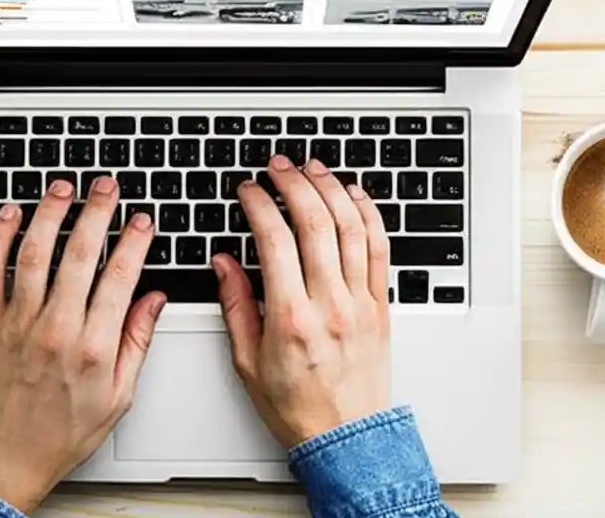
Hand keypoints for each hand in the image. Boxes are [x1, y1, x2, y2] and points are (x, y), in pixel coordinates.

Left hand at [0, 177, 165, 512]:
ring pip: (35, 253)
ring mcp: (18, 324)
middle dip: (97, 212)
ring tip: (63, 188)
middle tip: (106, 187)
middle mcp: (56, 329)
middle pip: (80, 254)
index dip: (135, 241)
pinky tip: (11, 215)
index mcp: (94, 347)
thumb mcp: (119, 395)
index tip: (142, 220)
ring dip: (50, 213)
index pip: (120, 277)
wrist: (7, 455)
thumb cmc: (62, 431)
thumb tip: (154, 300)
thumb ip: (137, 342)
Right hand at [213, 155, 390, 448]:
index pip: (274, 240)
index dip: (259, 204)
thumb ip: (235, 305)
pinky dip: (369, 215)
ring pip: (351, 228)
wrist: (346, 438)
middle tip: (277, 167)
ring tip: (313, 168)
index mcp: (290, 318)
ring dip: (331, 189)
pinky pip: (380, 249)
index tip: (248, 190)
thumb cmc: (296, 406)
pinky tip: (354, 196)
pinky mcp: (380, 305)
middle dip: (293, 184)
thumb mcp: (246, 361)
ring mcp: (360, 302)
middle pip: (315, 223)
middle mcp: (329, 304)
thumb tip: (223, 262)